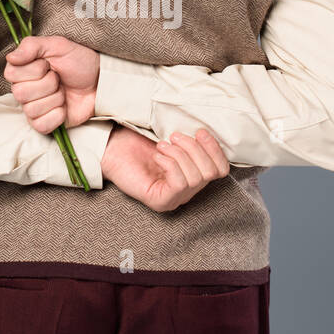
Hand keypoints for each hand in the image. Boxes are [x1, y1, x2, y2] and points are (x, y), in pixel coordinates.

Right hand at [4, 35, 99, 131]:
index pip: (11, 74)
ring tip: (64, 91)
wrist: (100, 81)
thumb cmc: (79, 62)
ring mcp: (33, 108)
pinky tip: (64, 107)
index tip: (49, 64)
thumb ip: (31, 46)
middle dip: (48, 84)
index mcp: (23, 70)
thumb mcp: (58, 45)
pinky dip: (57, 115)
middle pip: (21, 93)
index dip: (34, 70)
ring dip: (55, 98)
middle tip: (59, 78)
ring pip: (32, 109)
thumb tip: (11, 57)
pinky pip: (41, 125)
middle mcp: (24, 90)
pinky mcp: (44, 123)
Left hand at [100, 125, 229, 212]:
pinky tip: (157, 156)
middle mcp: (187, 191)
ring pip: (196, 178)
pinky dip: (171, 164)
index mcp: (194, 175)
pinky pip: (179, 183)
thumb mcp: (173, 137)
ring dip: (179, 154)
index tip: (199, 131)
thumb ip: (193, 139)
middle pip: (211, 173)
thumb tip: (209, 133)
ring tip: (162, 145)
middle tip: (174, 136)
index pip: (222, 170)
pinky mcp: (160, 201)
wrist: (111, 146)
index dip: (214, 149)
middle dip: (194, 149)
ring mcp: (174, 198)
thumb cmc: (139, 140)